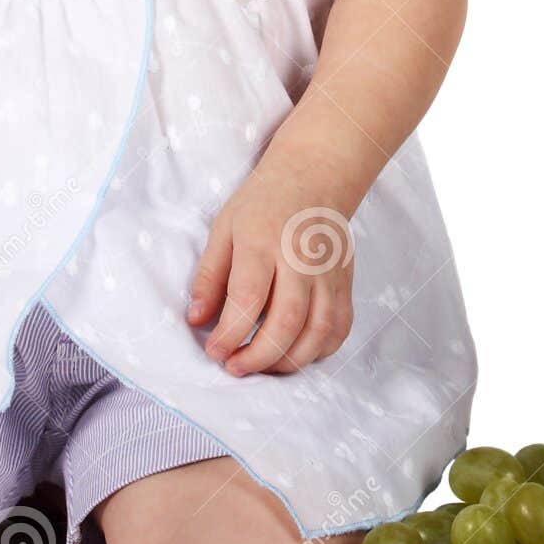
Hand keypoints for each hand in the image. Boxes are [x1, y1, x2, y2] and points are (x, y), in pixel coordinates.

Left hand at [185, 163, 355, 375]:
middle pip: (287, 321)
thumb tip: (196, 320)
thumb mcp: (224, 228)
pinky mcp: (347, 282)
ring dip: (288, 362)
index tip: (214, 352)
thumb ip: (210, 275)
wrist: (314, 177)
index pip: (248, 298)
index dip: (229, 334)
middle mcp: (301, 259)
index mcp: (263, 240)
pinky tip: (295, 353)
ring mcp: (329, 272)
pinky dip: (319, 351)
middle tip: (235, 367)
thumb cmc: (263, 202)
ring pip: (318, 333)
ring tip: (262, 366)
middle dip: (258, 356)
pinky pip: (340, 329)